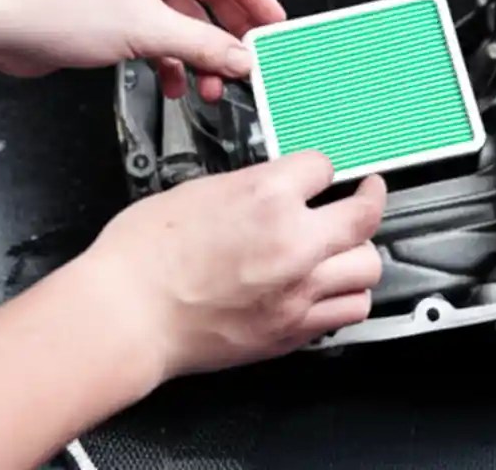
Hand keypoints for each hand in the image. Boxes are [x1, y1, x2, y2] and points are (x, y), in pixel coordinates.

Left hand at [0, 0, 285, 100]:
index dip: (256, 0)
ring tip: (210, 86)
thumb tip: (240, 59)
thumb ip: (204, 46)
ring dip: (199, 55)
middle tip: (248, 63)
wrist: (0, 24)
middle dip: (226, 37)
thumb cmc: (55, 5)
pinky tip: (176, 84)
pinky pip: (161, 32)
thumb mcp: (148, 30)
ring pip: (185, 20)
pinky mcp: (116, 8)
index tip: (274, 28)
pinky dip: (172, 59)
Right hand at [83, 151, 386, 378]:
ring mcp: (298, 290)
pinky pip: (348, 311)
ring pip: (368, 267)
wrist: (126, 315)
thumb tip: (271, 190)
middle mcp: (292, 242)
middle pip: (365, 215)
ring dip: (358, 253)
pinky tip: (332, 289)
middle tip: (367, 194)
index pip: (323, 166)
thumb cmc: (142, 258)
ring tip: (346, 249)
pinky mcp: (292, 329)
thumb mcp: (196, 191)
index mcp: (266, 196)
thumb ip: (249, 189)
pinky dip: (346, 297)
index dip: (317, 169)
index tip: (316, 175)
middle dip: (369, 199)